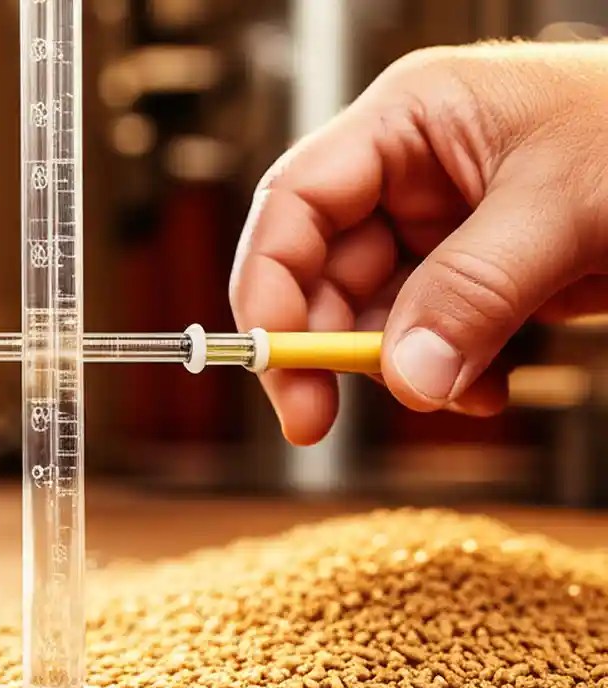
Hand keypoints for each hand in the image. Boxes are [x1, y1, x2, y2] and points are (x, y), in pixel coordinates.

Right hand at [229, 42, 607, 444]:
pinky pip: (430, 331)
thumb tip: (404, 379)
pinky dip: (447, 372)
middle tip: (317, 420)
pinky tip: (488, 387)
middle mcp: (411, 169)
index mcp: (410, 118)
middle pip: (321, 265)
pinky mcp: (480, 270)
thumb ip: (475, 292)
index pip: (297, 199)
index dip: (269, 281)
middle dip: (325, 344)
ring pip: (374, 310)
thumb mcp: (567, 210)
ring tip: (457, 391)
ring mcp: (443, 222)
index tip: (275, 359)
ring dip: (399, 365)